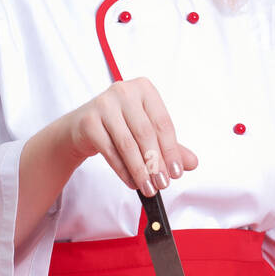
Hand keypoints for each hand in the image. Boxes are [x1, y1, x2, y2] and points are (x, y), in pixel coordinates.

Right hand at [65, 78, 198, 195]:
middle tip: (163, 184)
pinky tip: (132, 182)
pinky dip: (122, 170)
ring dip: (140, 170)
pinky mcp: (88, 121)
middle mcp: (124, 91)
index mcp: (144, 88)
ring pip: (127, 144)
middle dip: (156, 163)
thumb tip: (192, 163)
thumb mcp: (146, 131)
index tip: (177, 173)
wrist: (82, 126)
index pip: (162, 122)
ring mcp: (103, 104)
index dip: (171, 150)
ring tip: (148, 187)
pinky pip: (109, 151)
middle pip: (145, 133)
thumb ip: (170, 146)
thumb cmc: (120, 125)